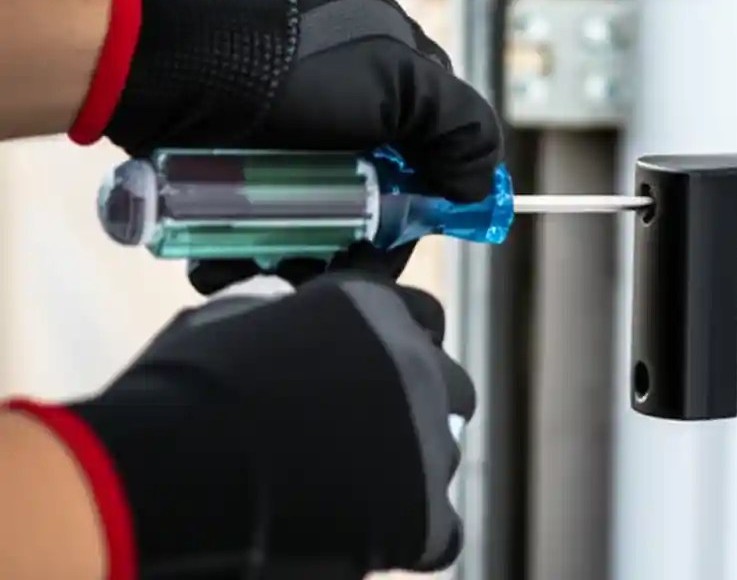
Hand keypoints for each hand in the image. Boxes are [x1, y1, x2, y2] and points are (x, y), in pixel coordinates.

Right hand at [63, 272, 474, 575]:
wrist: (174, 480)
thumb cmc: (178, 397)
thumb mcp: (219, 325)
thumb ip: (273, 312)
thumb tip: (280, 312)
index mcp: (374, 309)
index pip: (421, 315)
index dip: (397, 345)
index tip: (373, 371)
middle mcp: (418, 364)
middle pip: (449, 385)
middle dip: (419, 408)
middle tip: (365, 438)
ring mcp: (429, 439)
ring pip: (446, 454)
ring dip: (411, 470)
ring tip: (345, 493)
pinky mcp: (426, 515)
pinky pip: (443, 530)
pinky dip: (413, 538)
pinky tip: (369, 541)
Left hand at [78, 0, 503, 290]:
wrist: (165, 69)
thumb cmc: (287, 68)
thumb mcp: (400, 82)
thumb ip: (461, 127)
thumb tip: (477, 189)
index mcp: (392, 68)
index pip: (437, 145)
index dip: (431, 197)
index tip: (410, 234)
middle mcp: (344, 102)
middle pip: (377, 193)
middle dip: (358, 240)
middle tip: (336, 270)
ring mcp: (290, 133)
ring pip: (319, 215)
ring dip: (302, 255)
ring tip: (273, 273)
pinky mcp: (238, 160)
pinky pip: (261, 216)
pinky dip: (253, 246)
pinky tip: (234, 262)